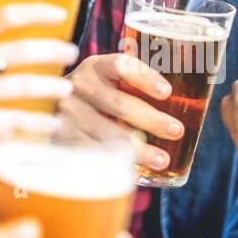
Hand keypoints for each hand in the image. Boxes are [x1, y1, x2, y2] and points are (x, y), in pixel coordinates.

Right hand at [0, 3, 77, 158]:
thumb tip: (14, 27)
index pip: (3, 16)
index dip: (37, 12)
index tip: (61, 15)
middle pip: (21, 50)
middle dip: (54, 50)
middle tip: (71, 53)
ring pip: (22, 86)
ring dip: (52, 87)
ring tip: (67, 88)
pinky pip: (12, 121)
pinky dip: (37, 122)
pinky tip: (52, 123)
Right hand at [58, 52, 182, 170]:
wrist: (45, 106)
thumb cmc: (93, 95)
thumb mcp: (106, 79)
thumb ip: (134, 84)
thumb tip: (191, 98)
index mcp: (96, 66)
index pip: (121, 65)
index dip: (144, 77)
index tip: (167, 92)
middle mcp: (79, 86)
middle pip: (119, 103)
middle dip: (151, 119)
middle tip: (177, 131)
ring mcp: (68, 114)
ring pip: (106, 133)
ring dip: (138, 149)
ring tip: (163, 160)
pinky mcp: (62, 138)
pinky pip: (91, 153)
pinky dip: (115, 164)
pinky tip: (134, 172)